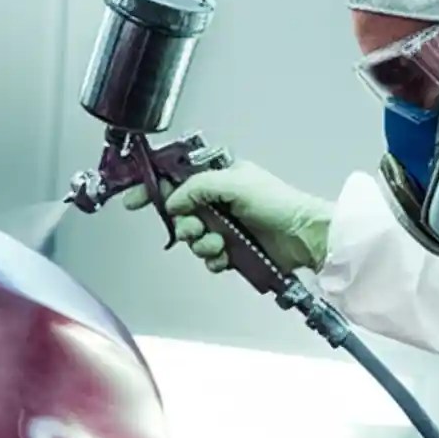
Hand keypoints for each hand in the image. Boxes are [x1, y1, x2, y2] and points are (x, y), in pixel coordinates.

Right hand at [122, 160, 334, 272]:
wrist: (305, 237)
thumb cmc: (279, 204)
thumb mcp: (234, 183)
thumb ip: (197, 187)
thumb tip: (174, 201)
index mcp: (220, 178)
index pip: (178, 179)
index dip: (154, 189)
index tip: (133, 199)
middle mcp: (220, 201)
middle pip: (181, 214)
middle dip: (184, 224)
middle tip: (196, 228)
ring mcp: (226, 227)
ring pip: (193, 238)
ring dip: (202, 243)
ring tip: (219, 243)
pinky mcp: (233, 250)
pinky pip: (208, 257)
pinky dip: (214, 259)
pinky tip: (227, 256)